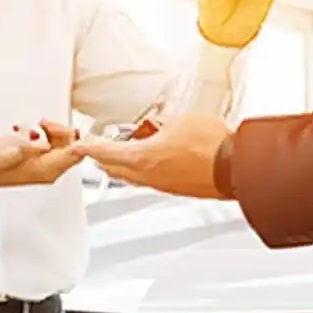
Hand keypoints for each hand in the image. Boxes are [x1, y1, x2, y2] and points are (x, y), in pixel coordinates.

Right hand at [0, 119, 84, 188]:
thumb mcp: (11, 151)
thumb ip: (31, 147)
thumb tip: (46, 144)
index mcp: (48, 170)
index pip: (76, 154)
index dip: (75, 138)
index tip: (67, 126)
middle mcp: (48, 170)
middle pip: (71, 147)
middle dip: (62, 131)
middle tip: (45, 123)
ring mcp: (42, 165)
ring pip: (61, 144)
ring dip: (52, 131)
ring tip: (38, 125)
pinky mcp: (34, 158)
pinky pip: (49, 144)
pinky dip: (44, 134)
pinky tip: (32, 129)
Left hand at [76, 114, 231, 197]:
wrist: (234, 167)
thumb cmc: (212, 146)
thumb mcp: (180, 122)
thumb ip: (163, 126)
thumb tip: (160, 129)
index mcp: (142, 157)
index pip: (106, 152)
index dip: (89, 147)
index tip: (79, 145)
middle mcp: (147, 175)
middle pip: (114, 168)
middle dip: (103, 157)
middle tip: (96, 149)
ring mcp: (161, 185)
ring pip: (131, 176)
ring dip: (122, 165)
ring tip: (121, 154)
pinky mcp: (175, 189)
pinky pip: (149, 180)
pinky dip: (141, 170)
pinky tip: (150, 161)